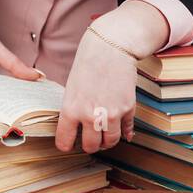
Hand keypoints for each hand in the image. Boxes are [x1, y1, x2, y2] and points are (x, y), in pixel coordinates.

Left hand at [55, 26, 137, 153]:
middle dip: (90, 145)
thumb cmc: (88, 62)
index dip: (66, 144)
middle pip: (91, 146)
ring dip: (107, 141)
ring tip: (104, 134)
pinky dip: (125, 132)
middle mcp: (90, 116)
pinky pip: (126, 130)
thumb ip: (74, 109)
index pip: (64, 141)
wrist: (110, 46)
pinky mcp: (127, 109)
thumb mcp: (72, 87)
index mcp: (71, 109)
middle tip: (89, 139)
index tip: (68, 144)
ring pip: (110, 142)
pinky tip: (122, 130)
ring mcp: (111, 114)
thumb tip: (77, 126)